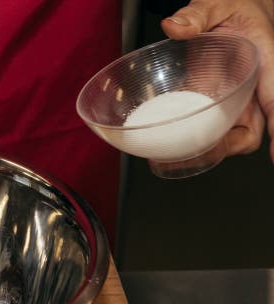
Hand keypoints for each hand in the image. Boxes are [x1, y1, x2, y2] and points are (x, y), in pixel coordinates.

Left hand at [162, 0, 273, 161]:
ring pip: (231, 138)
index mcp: (266, 65)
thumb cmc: (235, 8)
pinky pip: (210, 132)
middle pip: (252, 132)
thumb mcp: (216, 4)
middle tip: (201, 153)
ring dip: (209, 150)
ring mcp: (236, 101)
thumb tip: (175, 26)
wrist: (231, 12)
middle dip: (231, 147)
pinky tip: (170, 149)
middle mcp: (254, 90)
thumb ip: (198, 14)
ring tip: (176, 158)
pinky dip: (194, 143)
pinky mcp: (217, 105)